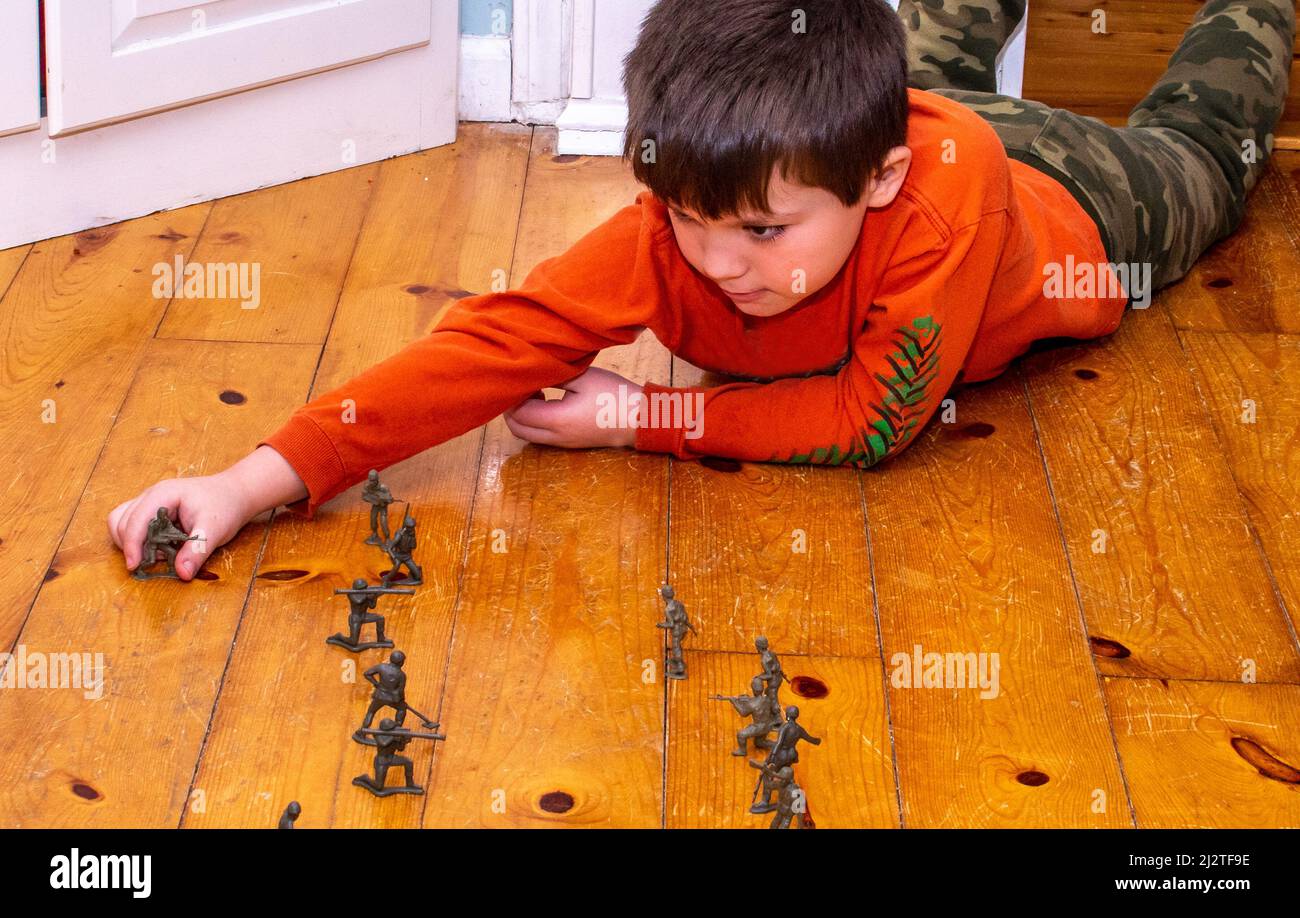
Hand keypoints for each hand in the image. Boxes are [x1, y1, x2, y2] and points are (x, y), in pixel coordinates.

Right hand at [106, 470, 255, 580]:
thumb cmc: (225, 506)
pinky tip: (162, 547)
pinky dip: (139, 540)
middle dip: (134, 545)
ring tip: (161, 552)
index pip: (134, 520)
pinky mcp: (151, 511)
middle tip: (162, 558)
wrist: (235, 493)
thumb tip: (182, 574)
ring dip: (132, 543)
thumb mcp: (215, 530)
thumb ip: (197, 551)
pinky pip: (132, 526)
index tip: (135, 567)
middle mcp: (150, 496)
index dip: (132, 545)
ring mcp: (148, 502)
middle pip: (121, 522)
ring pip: (121, 523)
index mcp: (162, 494)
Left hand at [503, 366, 643, 448]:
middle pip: (518, 428)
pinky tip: (549, 403)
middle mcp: (556, 436)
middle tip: (522, 387)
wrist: (639, 419)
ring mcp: (563, 443)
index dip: (513, 395)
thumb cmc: (613, 395)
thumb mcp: (582, 378)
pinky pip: (541, 436)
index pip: (519, 412)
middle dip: (512, 408)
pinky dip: (535, 423)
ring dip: (523, 417)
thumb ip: (553, 377)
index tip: (521, 378)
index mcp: (557, 420)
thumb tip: (533, 374)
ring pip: (527, 435)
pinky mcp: (570, 443)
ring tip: (537, 394)